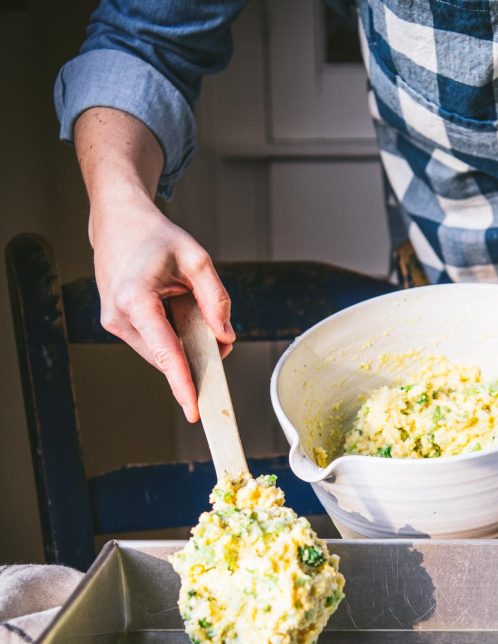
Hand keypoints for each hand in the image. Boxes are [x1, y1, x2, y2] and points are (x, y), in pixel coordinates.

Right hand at [91, 194, 234, 421]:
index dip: (182, 384)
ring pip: (160, 353)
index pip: (166, 352)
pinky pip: (152, 343)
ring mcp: (114, 323)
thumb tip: (226, 338)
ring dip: (183, 344)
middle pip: (167, 356)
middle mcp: (119, 316)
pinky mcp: (116, 324)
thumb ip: (215, 299)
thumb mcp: (196, 259)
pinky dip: (170, 336)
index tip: (193, 410)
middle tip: (218, 335)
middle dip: (196, 356)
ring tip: (186, 305)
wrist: (118, 223)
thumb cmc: (156, 237)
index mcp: (136, 299)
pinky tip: (173, 310)